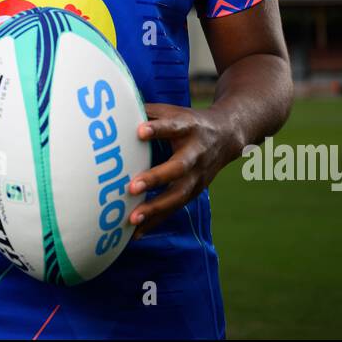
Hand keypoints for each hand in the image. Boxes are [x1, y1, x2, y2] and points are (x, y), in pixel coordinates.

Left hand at [126, 102, 241, 240]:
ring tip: (132, 219)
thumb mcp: (172, 111)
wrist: (227, 135)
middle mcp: (196, 153)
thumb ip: (147, 112)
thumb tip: (114, 108)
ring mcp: (198, 175)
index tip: (139, 131)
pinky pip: (175, 209)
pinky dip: (156, 222)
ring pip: (179, 195)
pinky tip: (135, 233)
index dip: (157, 129)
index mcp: (188, 127)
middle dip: (155, 178)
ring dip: (156, 208)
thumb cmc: (187, 122)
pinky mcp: (194, 192)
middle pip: (178, 168)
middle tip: (132, 187)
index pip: (173, 127)